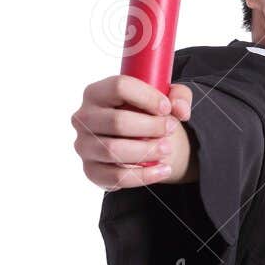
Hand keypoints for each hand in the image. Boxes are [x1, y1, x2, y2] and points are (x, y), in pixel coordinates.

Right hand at [71, 75, 194, 190]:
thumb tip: (180, 110)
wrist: (137, 142)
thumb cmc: (146, 114)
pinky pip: (115, 177)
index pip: (118, 87)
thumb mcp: (165, 99)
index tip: (167, 108)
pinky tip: (164, 170)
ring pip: (113, 150)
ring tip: (168, 149)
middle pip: (116, 121)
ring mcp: (84, 146)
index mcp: (96, 92)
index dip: (148, 97)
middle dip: (151, 127)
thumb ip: (179, 96)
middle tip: (171, 129)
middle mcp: (83, 118)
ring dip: (147, 151)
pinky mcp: (91, 170)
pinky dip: (144, 175)